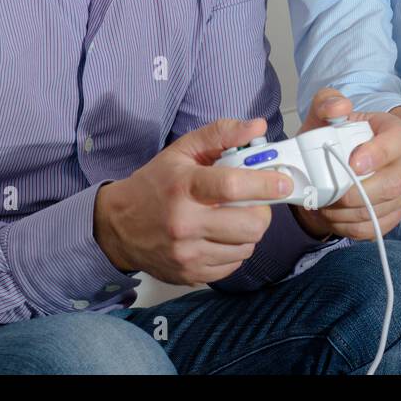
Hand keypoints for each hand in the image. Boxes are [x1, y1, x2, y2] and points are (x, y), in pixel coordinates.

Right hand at [93, 117, 293, 285]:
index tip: (283, 182)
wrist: (118, 227)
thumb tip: (257, 127)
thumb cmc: (155, 184)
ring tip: (233, 218)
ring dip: (249, 231)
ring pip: (246, 247)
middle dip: (262, 212)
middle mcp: (185, 223)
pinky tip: (221, 236)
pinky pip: (233, 265)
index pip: (233, 186)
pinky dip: (234, 250)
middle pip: (249, 225)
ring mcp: (187, 254)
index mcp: (184, 187)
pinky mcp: (190, 274)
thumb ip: (221, 134)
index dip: (265, 185)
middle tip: (255, 203)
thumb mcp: (182, 151)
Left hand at [290, 87, 400, 240]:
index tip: (352, 164)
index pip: (400, 140)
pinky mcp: (393, 214)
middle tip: (328, 192)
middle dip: (356, 193)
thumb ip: (327, 102)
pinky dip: (349, 226)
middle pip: (393, 184)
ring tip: (324, 203)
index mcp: (396, 132)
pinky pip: (375, 228)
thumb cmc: (333, 136)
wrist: (333, 163)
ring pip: (381, 209)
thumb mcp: (324, 114)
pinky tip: (333, 216)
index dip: (378, 154)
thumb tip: (339, 107)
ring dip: (346, 212)